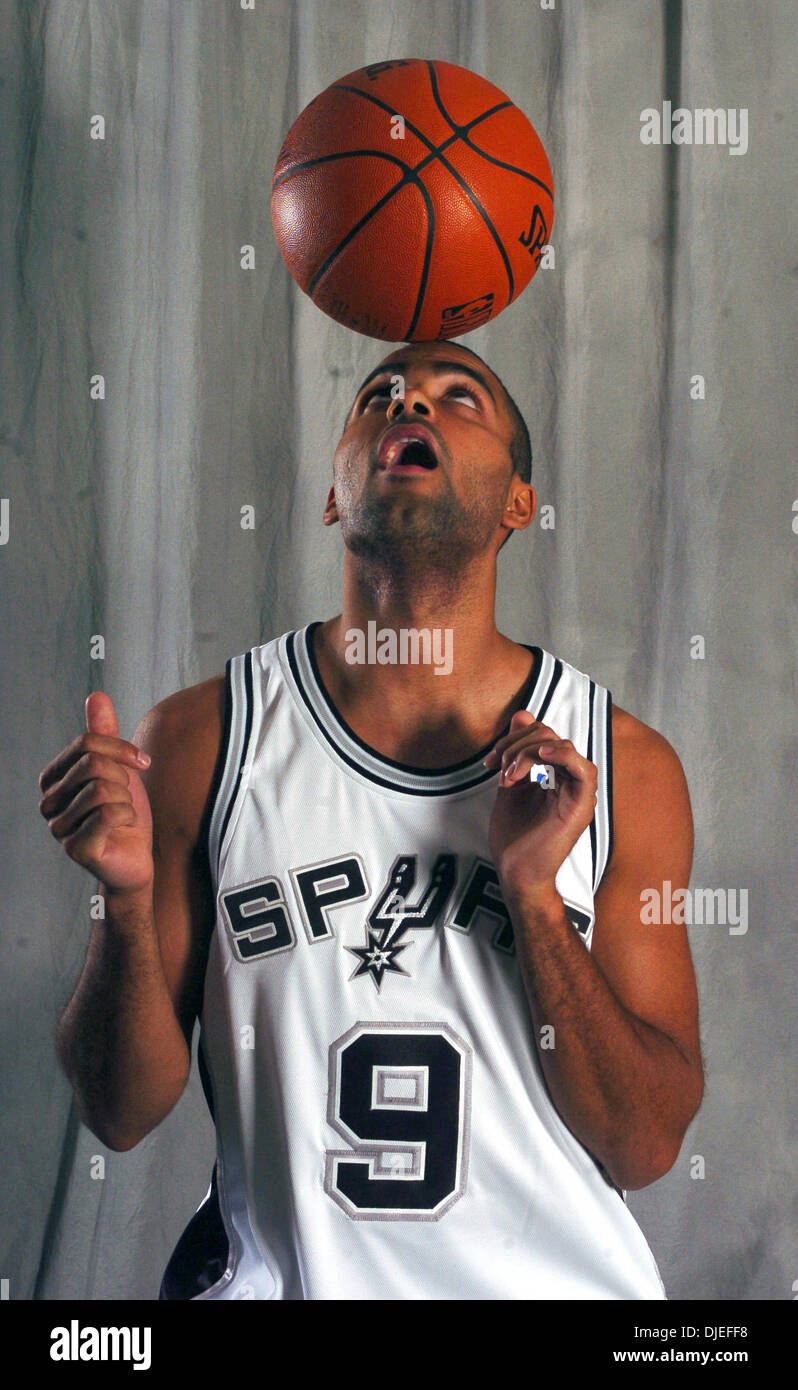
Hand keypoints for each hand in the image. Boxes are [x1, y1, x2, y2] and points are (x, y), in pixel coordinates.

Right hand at [38, 693, 153, 893]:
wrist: (136, 858)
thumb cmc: (123, 813)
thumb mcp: (118, 767)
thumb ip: (104, 734)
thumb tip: (96, 695)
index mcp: (52, 780)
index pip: (86, 743)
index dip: (121, 748)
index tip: (142, 762)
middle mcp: (48, 803)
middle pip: (94, 765)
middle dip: (123, 777)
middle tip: (127, 796)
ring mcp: (59, 829)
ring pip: (103, 790)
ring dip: (126, 800)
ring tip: (124, 814)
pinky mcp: (77, 849)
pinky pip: (108, 814)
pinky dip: (127, 816)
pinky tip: (124, 827)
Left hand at [485, 711, 597, 900]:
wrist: (516, 873)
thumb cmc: (514, 836)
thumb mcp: (510, 783)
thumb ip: (516, 752)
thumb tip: (521, 714)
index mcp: (555, 776)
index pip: (542, 736)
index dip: (513, 739)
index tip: (489, 762)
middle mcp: (569, 781)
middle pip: (549, 736)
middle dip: (516, 744)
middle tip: (497, 767)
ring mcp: (578, 793)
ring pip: (562, 746)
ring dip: (529, 752)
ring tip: (510, 775)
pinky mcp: (581, 805)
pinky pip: (584, 769)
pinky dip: (562, 755)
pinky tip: (540, 758)